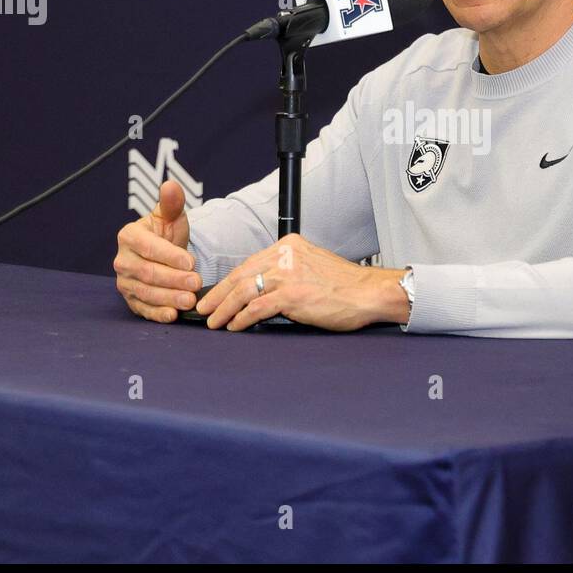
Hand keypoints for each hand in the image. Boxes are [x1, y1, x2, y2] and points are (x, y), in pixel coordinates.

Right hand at [113, 180, 201, 321]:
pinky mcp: (131, 300)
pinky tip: (172, 315)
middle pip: (148, 272)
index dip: (170, 256)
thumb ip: (171, 203)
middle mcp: (122, 260)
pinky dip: (157, 314)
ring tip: (189, 300)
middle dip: (173, 279)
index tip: (191, 261)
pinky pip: (142, 309)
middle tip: (196, 283)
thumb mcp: (171, 217)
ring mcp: (125, 282)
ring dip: (168, 298)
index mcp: (129, 236)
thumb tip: (171, 185)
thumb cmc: (166, 234)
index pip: (149, 248)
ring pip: (146, 292)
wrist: (163, 254)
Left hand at [194, 233, 407, 331]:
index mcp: (289, 245)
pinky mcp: (292, 294)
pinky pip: (257, 308)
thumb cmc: (345, 286)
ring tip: (213, 322)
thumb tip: (260, 292)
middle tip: (203, 309)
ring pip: (243, 291)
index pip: (249, 263)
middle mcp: (285, 255)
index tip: (216, 294)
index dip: (229, 281)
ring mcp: (287, 274)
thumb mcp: (312, 267)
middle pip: (240, 275)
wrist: (369, 293)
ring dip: (224, 309)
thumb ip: (287, 272)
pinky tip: (234, 326)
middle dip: (217, 295)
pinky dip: (241, 319)